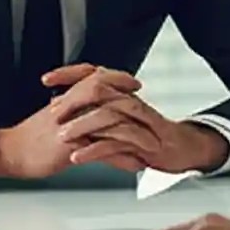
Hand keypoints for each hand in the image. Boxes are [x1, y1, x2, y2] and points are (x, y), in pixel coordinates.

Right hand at [0, 68, 144, 179]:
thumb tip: (84, 106)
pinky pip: (103, 151)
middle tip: (146, 105)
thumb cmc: (28, 137)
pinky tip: (134, 166)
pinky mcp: (69, 149)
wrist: (8, 153)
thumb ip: (69, 108)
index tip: (133, 82)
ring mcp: (69, 127)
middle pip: (101, 90)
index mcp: (65, 99)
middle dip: (127, 96)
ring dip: (133, 132)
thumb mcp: (51, 116)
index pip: (93, 77)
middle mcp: (68, 109)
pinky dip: (123, 159)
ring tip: (150, 143)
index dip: (116, 77)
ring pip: (107, 122)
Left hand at [45, 64, 229, 173]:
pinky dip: (95, 149)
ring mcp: (139, 122)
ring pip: (108, 115)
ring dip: (82, 125)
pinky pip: (117, 143)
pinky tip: (78, 156)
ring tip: (62, 135)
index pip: (93, 73)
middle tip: (53, 112)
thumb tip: (59, 103)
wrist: (182, 149)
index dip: (69, 73)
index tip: (46, 79)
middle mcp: (130, 101)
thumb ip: (91, 110)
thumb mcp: (116, 118)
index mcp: (122, 93)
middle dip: (73, 100)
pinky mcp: (146, 143)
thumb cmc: (147, 133)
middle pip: (100, 90)